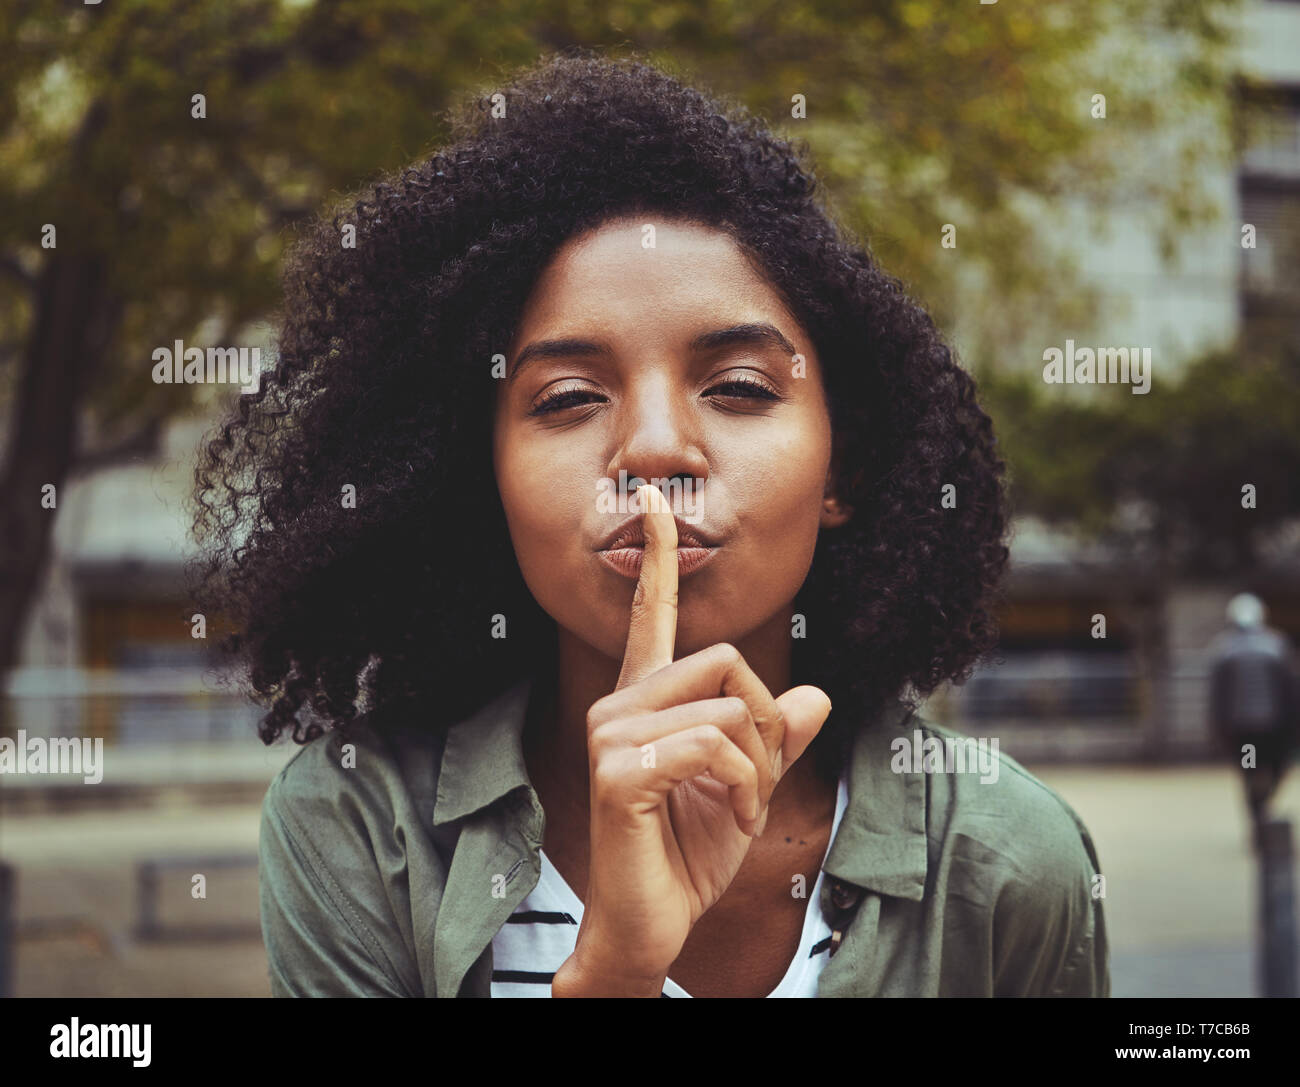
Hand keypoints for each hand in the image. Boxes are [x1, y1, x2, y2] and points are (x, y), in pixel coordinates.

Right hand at [552, 486, 831, 995]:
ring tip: (739, 807)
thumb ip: (776, 737)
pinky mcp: (620, 772)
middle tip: (755, 781)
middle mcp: (620, 705)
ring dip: (758, 767)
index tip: (659, 503)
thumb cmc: (689, 852)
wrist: (651, 923)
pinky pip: (717, 746)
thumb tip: (817, 694)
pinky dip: (745, 787)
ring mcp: (613, 735)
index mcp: (644, 700)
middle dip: (765, 724)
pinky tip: (731, 820)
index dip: (658, 559)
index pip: (650, 616)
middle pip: (727, 660)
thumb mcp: (749, 787)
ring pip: (730, 707)